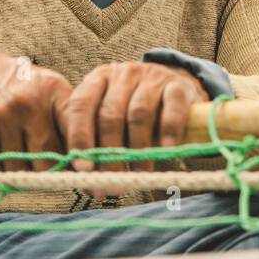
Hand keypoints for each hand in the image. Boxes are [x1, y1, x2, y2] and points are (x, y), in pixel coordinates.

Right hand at [0, 40, 71, 170]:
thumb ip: (62, 118)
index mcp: (52, 89)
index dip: (84, 155)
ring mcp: (2, 116)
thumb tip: (81, 164)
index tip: (86, 173)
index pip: (76, 128)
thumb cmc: (6, 85)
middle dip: (43, 172)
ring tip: (8, 148)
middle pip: (47, 159)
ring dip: (15, 171)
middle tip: (35, 166)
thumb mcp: (41, 87)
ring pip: (19, 169)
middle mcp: (29, 101)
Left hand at [62, 62, 208, 171]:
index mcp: (97, 79)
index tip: (83, 168)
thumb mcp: (111, 119)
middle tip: (111, 182)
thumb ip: (96, 144)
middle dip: (109, 154)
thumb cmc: (133, 113)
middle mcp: (122, 75)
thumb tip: (87, 183)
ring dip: (137, 149)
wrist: (175, 90)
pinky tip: (166, 150)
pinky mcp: (178, 85)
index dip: (80, 137)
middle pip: (110, 114)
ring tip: (138, 173)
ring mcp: (151, 77)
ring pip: (138, 113)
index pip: (80, 105)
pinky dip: (169, 130)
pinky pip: (172, 107)